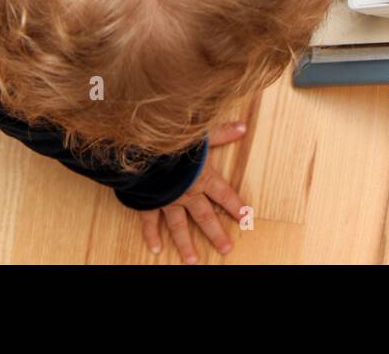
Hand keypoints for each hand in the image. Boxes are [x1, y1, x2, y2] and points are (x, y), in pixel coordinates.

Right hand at [139, 121, 247, 263]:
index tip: (247, 219)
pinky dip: (151, 235)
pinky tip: (156, 249)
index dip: (236, 206)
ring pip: (179, 226)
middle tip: (226, 250)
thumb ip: (221, 133)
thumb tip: (242, 127)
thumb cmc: (172, 140)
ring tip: (194, 261)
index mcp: (202, 177)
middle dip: (216, 234)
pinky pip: (150, 222)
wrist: (141, 149)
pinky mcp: (149, 202)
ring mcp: (168, 200)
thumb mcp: (200, 134)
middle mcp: (187, 193)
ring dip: (186, 244)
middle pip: (205, 217)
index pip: (224, 194)